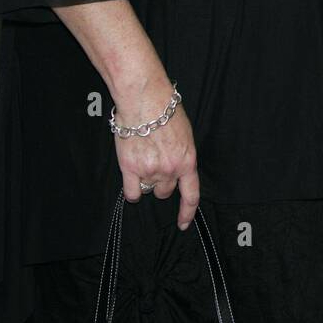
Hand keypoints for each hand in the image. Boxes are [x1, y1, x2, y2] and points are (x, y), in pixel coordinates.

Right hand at [114, 94, 199, 229]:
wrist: (145, 99)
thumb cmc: (164, 110)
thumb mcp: (185, 134)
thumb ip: (181, 155)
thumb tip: (176, 166)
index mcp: (187, 160)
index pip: (191, 194)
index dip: (187, 212)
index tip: (182, 222)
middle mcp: (170, 169)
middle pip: (165, 191)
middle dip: (161, 182)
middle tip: (155, 162)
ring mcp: (150, 171)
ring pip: (148, 189)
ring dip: (145, 180)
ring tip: (142, 157)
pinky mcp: (130, 169)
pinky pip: (132, 193)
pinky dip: (131, 189)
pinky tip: (131, 176)